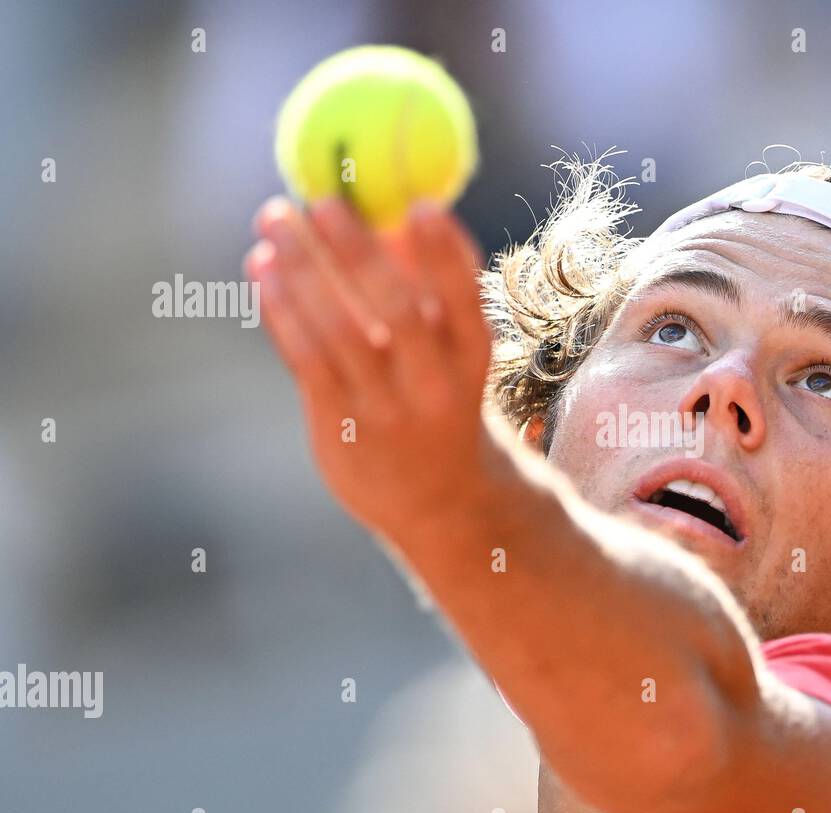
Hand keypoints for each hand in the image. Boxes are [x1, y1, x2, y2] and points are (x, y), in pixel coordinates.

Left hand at [242, 196, 490, 537]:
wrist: (441, 500)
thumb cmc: (441, 397)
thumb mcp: (453, 350)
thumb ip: (426, 285)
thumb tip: (394, 201)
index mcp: (473, 359)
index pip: (466, 301)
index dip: (445, 255)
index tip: (420, 206)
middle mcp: (434, 386)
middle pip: (398, 310)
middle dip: (357, 250)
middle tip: (322, 200)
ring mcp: (385, 411)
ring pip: (338, 330)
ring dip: (302, 267)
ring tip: (274, 218)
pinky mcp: (340, 426)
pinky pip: (304, 357)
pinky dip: (280, 307)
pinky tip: (262, 268)